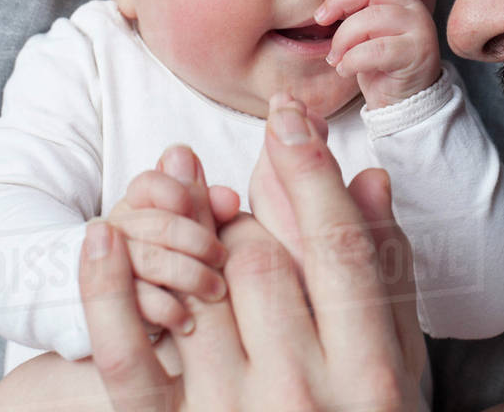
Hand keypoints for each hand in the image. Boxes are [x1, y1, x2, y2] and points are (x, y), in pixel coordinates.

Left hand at [80, 95, 425, 410]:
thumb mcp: (401, 370)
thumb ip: (387, 278)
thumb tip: (368, 178)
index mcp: (370, 374)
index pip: (337, 246)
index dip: (310, 171)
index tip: (289, 118)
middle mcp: (303, 394)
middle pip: (260, 260)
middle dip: (248, 217)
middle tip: (237, 203)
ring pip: (195, 290)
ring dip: (181, 230)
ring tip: (175, 186)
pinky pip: (128, 361)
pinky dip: (106, 297)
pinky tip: (102, 236)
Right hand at [104, 148, 236, 334]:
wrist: (146, 336)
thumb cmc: (179, 279)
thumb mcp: (197, 243)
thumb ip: (211, 214)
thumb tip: (228, 198)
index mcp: (138, 210)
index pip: (147, 184)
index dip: (171, 191)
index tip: (191, 207)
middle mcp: (118, 234)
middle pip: (154, 221)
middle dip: (195, 237)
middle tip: (221, 258)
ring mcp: (110, 269)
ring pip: (148, 259)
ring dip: (189, 274)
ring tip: (216, 291)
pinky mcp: (107, 307)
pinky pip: (136, 299)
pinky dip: (166, 308)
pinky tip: (186, 319)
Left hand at [316, 0, 440, 109]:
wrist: (403, 104)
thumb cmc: (381, 68)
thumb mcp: (367, 36)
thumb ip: (356, 15)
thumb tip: (325, 8)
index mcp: (401, 0)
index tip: (322, 15)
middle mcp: (414, 9)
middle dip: (339, 4)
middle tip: (321, 23)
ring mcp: (420, 30)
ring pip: (371, 19)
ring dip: (344, 39)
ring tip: (336, 58)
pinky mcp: (417, 54)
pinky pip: (377, 49)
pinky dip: (353, 60)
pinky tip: (346, 70)